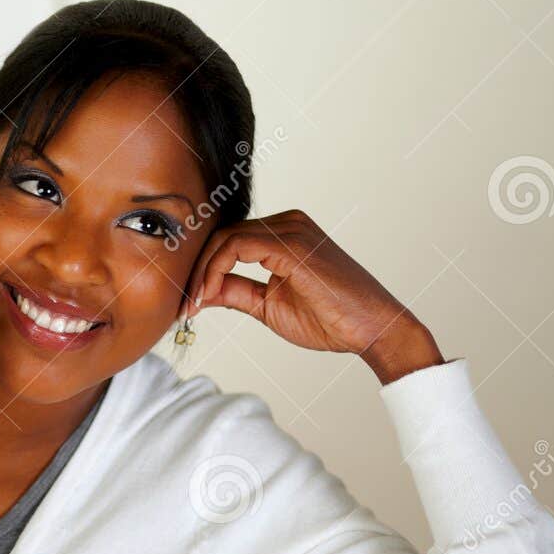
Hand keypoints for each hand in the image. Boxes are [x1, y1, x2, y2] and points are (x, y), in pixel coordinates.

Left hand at [182, 209, 443, 383]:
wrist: (371, 330)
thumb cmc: (329, 319)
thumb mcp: (268, 305)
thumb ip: (234, 292)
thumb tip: (199, 293)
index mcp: (284, 234)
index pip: (228, 241)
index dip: (201, 270)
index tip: (187, 303)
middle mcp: (287, 223)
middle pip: (221, 236)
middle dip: (195, 271)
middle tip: (183, 305)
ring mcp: (291, 230)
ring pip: (224, 239)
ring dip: (201, 273)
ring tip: (193, 304)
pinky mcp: (291, 244)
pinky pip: (236, 247)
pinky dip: (214, 271)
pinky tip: (207, 295)